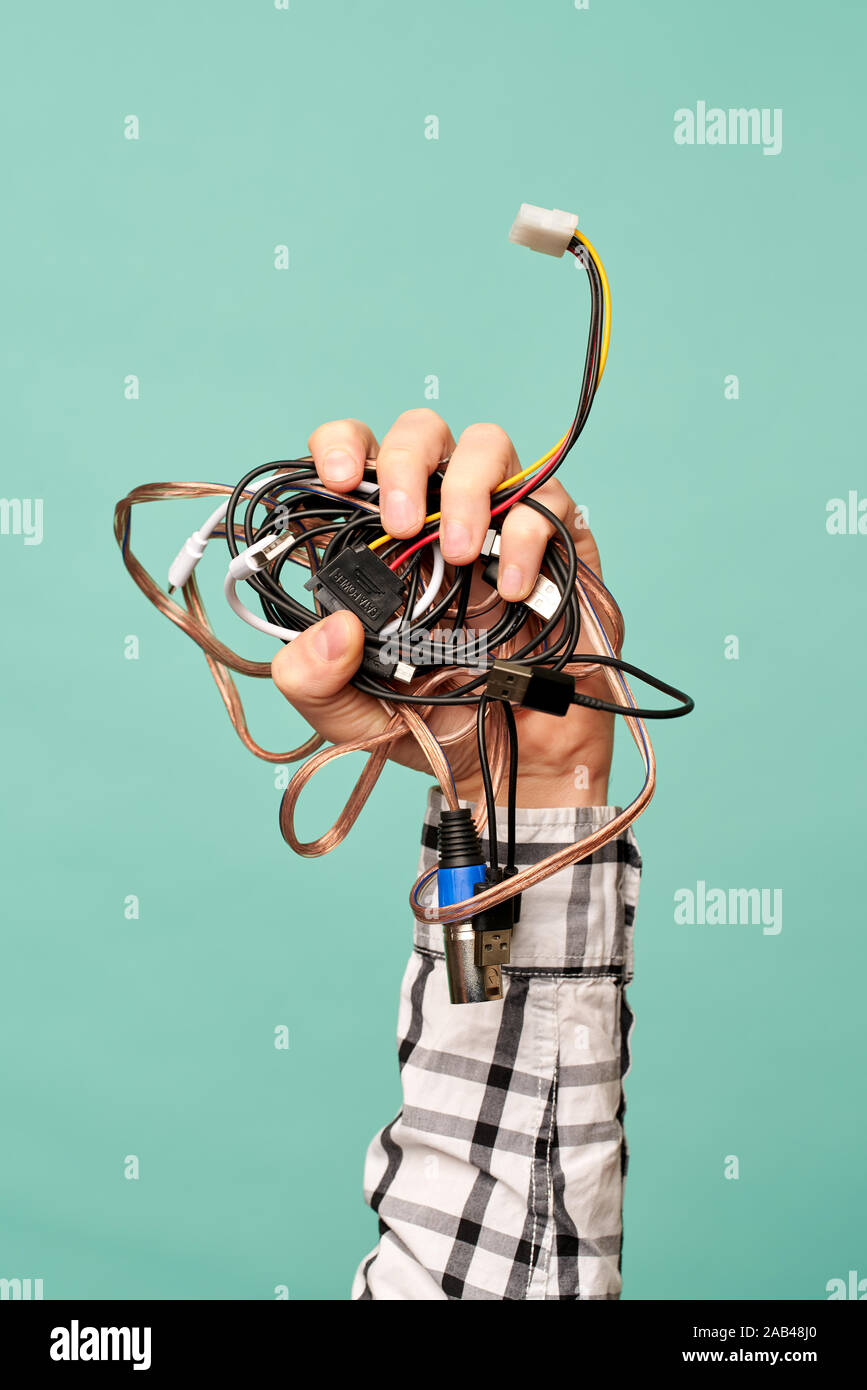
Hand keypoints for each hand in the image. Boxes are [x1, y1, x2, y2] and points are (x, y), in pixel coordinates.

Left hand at [271, 410, 613, 807]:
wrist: (512, 766)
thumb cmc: (432, 725)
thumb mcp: (350, 714)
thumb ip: (311, 679)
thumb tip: (330, 625)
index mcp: (378, 541)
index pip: (354, 456)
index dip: (340, 445)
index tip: (336, 479)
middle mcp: (435, 518)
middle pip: (421, 432)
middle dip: (403, 461)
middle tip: (397, 526)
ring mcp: (498, 525)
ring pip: (487, 446)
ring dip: (465, 488)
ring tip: (456, 554)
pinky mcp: (557, 545)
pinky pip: (546, 502)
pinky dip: (524, 537)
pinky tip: (508, 591)